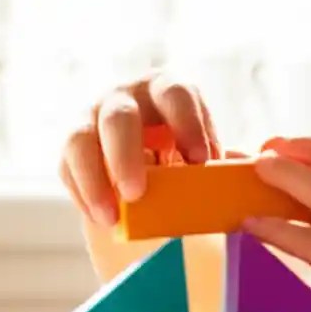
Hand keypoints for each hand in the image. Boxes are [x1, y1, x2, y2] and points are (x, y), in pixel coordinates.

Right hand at [58, 72, 237, 226]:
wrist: (155, 176)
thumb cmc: (190, 161)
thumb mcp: (210, 157)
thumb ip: (224, 166)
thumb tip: (243, 174)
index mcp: (167, 91)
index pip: (176, 95)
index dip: (187, 124)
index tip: (199, 161)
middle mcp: (126, 97)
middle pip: (119, 117)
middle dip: (125, 156)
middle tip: (136, 194)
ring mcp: (93, 119)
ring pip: (80, 140)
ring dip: (94, 180)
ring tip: (111, 217)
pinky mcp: (73, 148)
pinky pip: (67, 168)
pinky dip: (83, 196)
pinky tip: (104, 220)